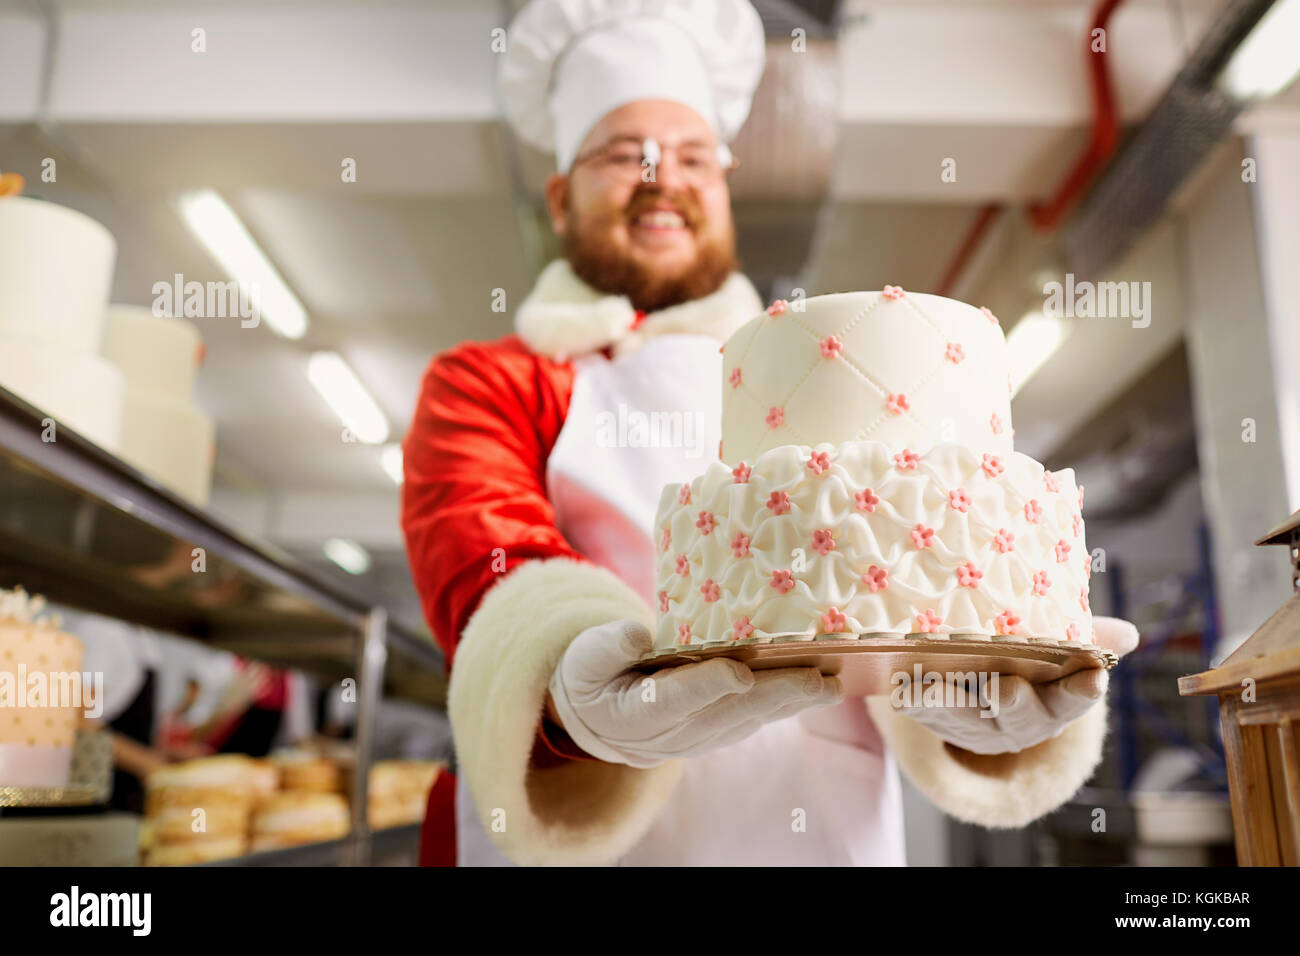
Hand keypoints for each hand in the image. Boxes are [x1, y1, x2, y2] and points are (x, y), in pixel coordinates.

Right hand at [548, 619, 843, 767]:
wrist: (600, 718)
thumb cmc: (593, 674)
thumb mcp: (586, 656)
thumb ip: (608, 646)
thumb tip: (638, 634)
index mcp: (637, 713)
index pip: (676, 700)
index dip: (708, 687)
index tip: (739, 672)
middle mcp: (674, 733)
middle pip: (729, 714)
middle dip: (777, 695)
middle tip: (818, 679)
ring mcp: (699, 738)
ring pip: (749, 720)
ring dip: (792, 703)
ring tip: (831, 684)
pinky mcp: (717, 733)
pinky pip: (754, 720)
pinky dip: (786, 705)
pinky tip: (815, 689)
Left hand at [891, 616, 1138, 754]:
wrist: (975, 683)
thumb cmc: (1026, 657)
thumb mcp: (1055, 646)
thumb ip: (1083, 636)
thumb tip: (1126, 634)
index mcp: (1052, 702)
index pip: (1072, 699)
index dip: (1083, 691)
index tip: (1096, 678)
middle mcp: (1016, 720)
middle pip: (1018, 716)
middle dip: (1012, 703)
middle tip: (1006, 687)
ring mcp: (975, 725)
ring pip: (965, 718)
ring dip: (950, 704)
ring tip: (935, 685)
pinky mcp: (935, 720)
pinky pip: (923, 713)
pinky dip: (912, 701)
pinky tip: (899, 688)